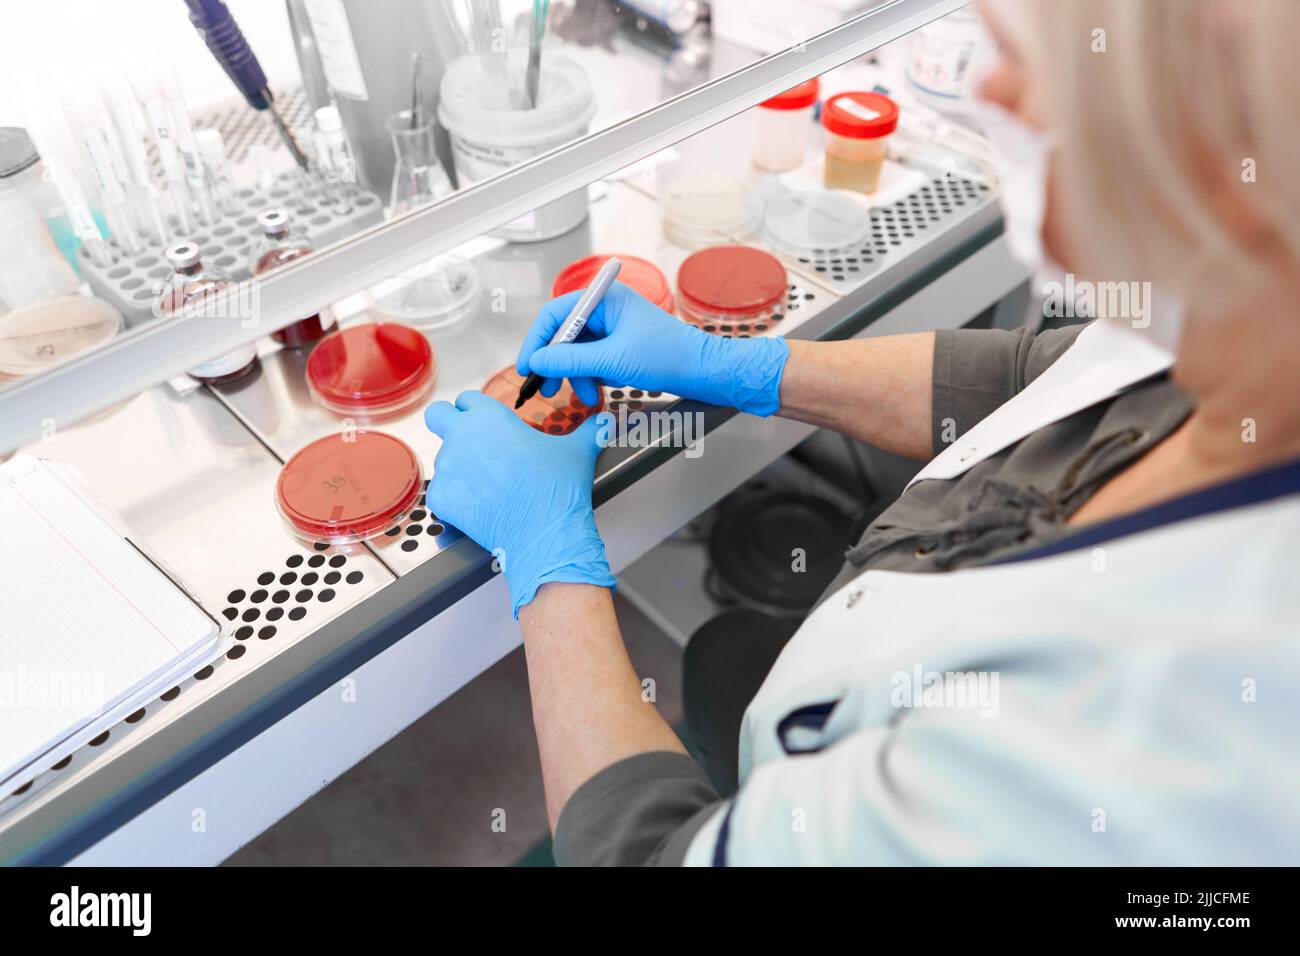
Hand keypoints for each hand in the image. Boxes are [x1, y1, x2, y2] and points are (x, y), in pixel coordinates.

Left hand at [424, 391, 615, 617]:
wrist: (545, 533)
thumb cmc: (557, 489)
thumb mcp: (578, 451)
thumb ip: (591, 429)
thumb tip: (605, 421)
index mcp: (489, 417)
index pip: (467, 399)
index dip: (477, 410)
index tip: (488, 424)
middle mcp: (461, 437)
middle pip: (438, 416)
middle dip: (448, 424)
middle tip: (469, 443)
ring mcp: (448, 468)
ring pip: (443, 458)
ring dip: (460, 467)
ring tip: (489, 486)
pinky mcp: (442, 499)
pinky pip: (441, 493)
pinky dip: (456, 499)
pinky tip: (479, 507)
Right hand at [516, 281, 790, 415]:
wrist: (705, 371)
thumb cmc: (669, 357)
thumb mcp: (613, 361)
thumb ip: (570, 359)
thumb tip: (538, 360)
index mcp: (605, 298)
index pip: (555, 314)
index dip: (537, 341)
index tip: (528, 367)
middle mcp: (607, 308)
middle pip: (564, 334)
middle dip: (556, 363)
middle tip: (546, 389)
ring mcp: (614, 327)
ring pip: (578, 351)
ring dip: (576, 375)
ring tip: (585, 396)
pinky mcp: (622, 345)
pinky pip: (593, 359)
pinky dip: (591, 376)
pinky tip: (600, 391)